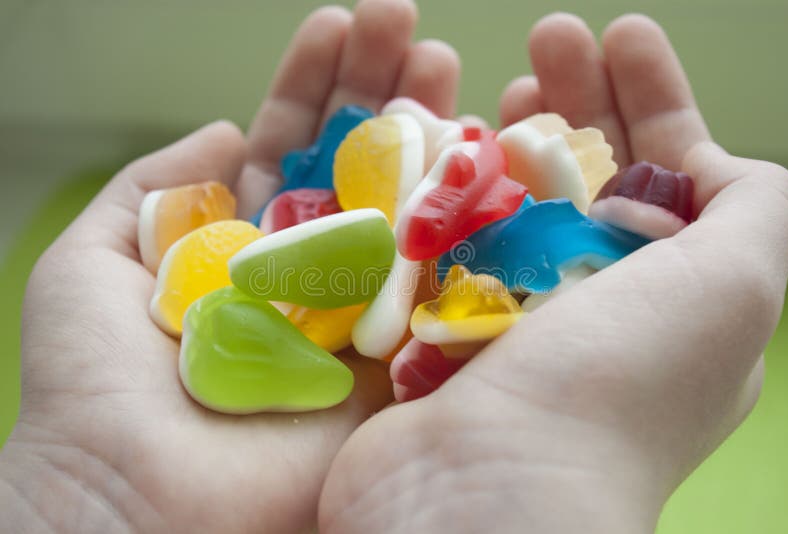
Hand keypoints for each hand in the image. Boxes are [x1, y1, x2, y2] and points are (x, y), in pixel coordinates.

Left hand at [0, 1, 458, 531]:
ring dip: (426, 136)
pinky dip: (454, 221)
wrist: (139, 499)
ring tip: (445, 63)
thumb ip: (153, 187)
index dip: (312, 84)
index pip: (286, 146)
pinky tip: (475, 154)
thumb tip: (222, 132)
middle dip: (380, 92)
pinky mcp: (391, 360)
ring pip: (399, 210)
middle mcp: (304, 271)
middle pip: (353, 167)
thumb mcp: (92, 260)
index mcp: (240, 244)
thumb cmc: (96, 385)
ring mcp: (353, 313)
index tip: (339, 23)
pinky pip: (429, 281)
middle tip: (411, 28)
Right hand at [319, 14, 787, 532]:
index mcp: (675, 305)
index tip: (621, 34)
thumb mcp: (729, 288)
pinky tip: (441, 151)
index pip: (673, 178)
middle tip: (548, 37)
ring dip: (510, 141)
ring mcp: (514, 324)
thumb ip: (753, 212)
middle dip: (578, 100)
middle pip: (590, 180)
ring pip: (516, 207)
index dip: (654, 101)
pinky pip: (452, 244)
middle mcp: (598, 315)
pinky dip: (451, 194)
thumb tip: (721, 166)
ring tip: (496, 88)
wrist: (480, 491)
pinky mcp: (443, 331)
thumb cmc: (611, 388)